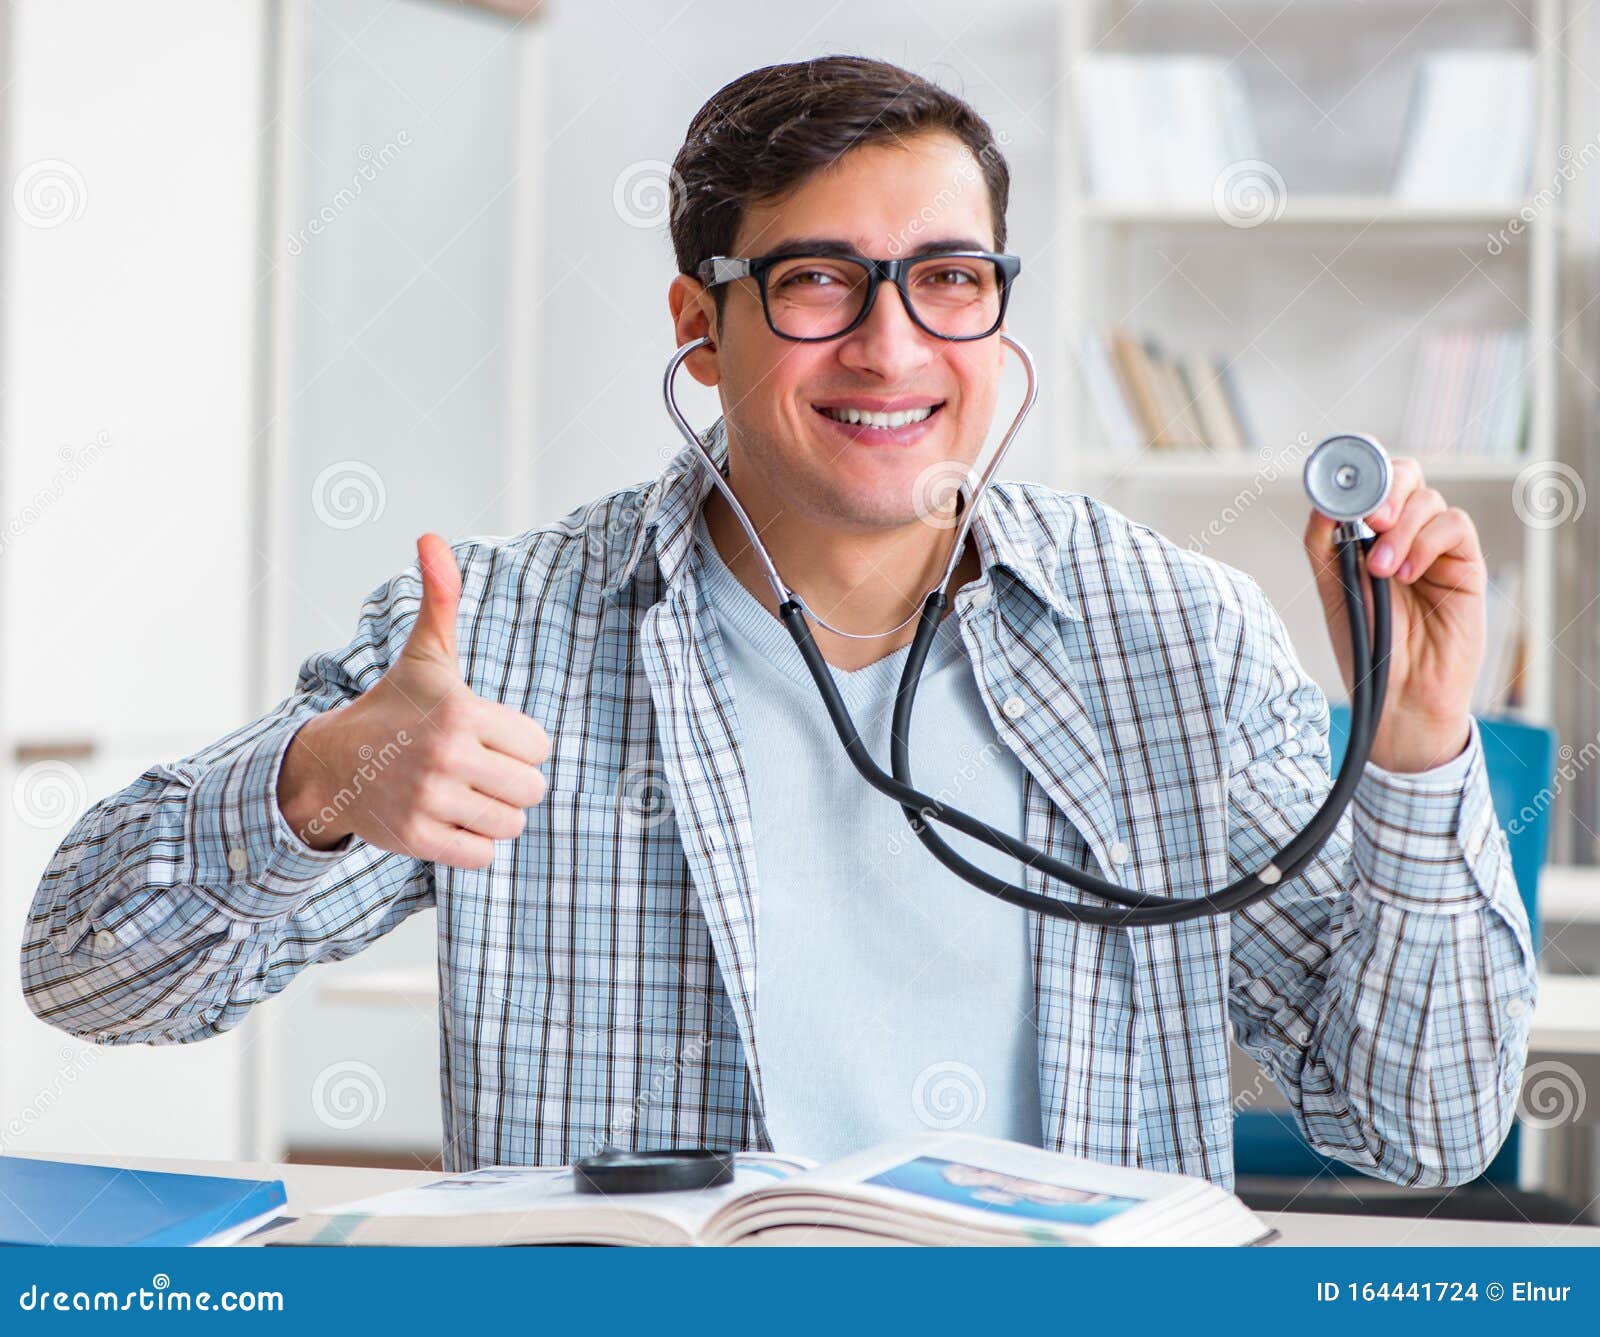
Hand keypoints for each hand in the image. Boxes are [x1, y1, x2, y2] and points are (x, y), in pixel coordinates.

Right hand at [278, 533, 549, 867]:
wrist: (332, 763)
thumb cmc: (394, 707)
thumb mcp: (426, 654)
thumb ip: (442, 598)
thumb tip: (431, 538)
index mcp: (461, 713)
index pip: (539, 746)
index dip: (519, 744)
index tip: (488, 736)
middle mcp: (446, 758)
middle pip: (531, 789)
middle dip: (512, 782)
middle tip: (477, 769)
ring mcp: (430, 802)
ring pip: (510, 825)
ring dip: (494, 814)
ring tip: (464, 794)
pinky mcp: (417, 840)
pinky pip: (482, 855)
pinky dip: (473, 844)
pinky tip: (450, 819)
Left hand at [1303, 457, 1485, 772]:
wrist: (1395, 692)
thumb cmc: (1364, 643)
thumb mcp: (1332, 589)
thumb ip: (1324, 544)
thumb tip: (1322, 502)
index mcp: (1369, 534)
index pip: (1372, 482)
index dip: (1361, 475)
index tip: (1342, 491)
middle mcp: (1404, 533)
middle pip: (1406, 477)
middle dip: (1386, 489)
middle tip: (1370, 519)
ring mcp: (1435, 547)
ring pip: (1429, 500)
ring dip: (1401, 529)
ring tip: (1381, 571)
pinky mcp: (1465, 565)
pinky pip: (1454, 527)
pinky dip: (1427, 542)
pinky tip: (1407, 574)